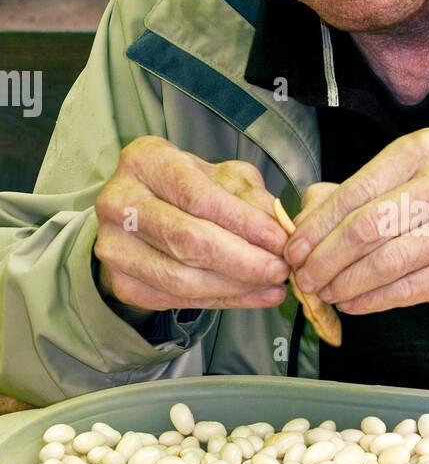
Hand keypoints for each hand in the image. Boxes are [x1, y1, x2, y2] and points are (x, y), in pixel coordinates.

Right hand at [94, 135, 289, 312]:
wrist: (145, 212)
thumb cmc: (189, 188)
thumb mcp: (222, 177)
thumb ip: (250, 198)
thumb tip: (278, 230)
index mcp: (145, 161)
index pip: (198, 197)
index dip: (243, 222)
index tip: (279, 240)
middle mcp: (119, 202)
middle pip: (187, 240)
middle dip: (243, 261)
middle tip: (280, 270)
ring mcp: (113, 246)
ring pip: (182, 278)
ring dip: (235, 287)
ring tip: (272, 285)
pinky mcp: (122, 282)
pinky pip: (177, 300)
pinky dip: (222, 302)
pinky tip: (252, 295)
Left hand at [284, 128, 428, 320]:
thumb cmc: (428, 217)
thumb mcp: (385, 194)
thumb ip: (338, 202)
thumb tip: (296, 228)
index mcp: (425, 149)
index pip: (358, 189)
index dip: (318, 225)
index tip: (293, 250)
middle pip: (371, 225)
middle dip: (327, 257)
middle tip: (305, 279)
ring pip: (389, 260)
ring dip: (347, 282)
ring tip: (325, 293)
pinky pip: (411, 288)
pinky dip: (373, 300)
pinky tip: (352, 304)